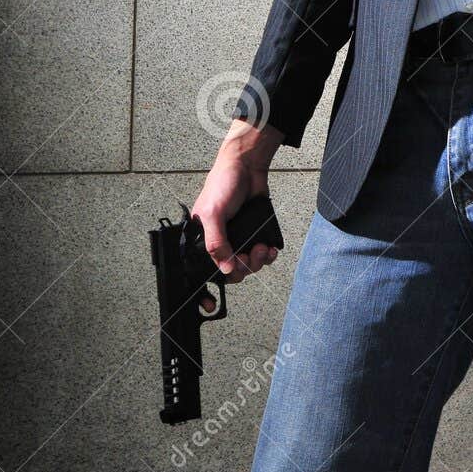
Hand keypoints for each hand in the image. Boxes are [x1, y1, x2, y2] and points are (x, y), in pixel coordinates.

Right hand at [191, 122, 282, 311]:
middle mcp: (218, 241)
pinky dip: (268, 255)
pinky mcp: (253, 233)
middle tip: (251, 256)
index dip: (204, 290)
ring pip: (247, 265)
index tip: (210, 305)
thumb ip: (217, 243)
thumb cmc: (223, 184)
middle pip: (230, 271)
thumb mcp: (213, 213)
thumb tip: (227, 267)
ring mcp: (237, 238)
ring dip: (258, 262)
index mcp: (201, 238)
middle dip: (243, 268)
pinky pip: (260, 254)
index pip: (201, 270)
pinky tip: (270, 248)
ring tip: (263, 250)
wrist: (248, 166)